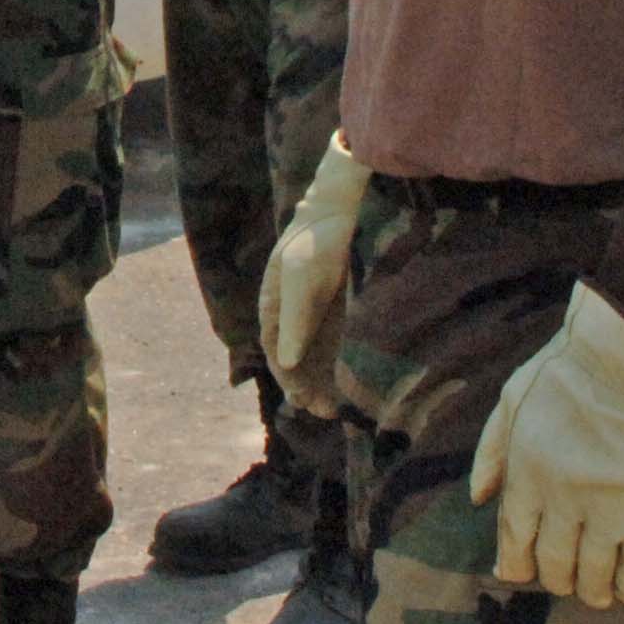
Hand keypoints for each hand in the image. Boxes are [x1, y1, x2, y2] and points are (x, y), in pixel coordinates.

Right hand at [259, 135, 371, 414]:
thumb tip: (284, 362)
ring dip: (321, 382)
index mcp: (272, 306)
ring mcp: (313, 312)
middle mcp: (290, 314)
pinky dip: (337, 366)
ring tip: (337, 410)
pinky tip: (350, 385)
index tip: (304, 400)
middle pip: (294, 359)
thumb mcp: (301, 280)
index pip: (276, 351)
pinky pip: (333, 345)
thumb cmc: (315, 241)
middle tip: (324, 412)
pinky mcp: (335, 310)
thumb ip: (293, 320)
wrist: (341, 212)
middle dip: (306, 386)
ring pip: (313, 356)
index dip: (288, 378)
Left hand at [470, 283, 623, 604]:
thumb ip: (493, 449)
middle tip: (563, 580)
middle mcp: (561, 500)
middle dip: (556, 576)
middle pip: (553, 559)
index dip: (515, 562)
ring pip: (594, 571)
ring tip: (596, 593)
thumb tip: (478, 496)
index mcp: (525, 473)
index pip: (513, 535)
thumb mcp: (513, 397)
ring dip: (592, 589)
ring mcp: (606, 510)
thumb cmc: (571, 367)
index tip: (518, 573)